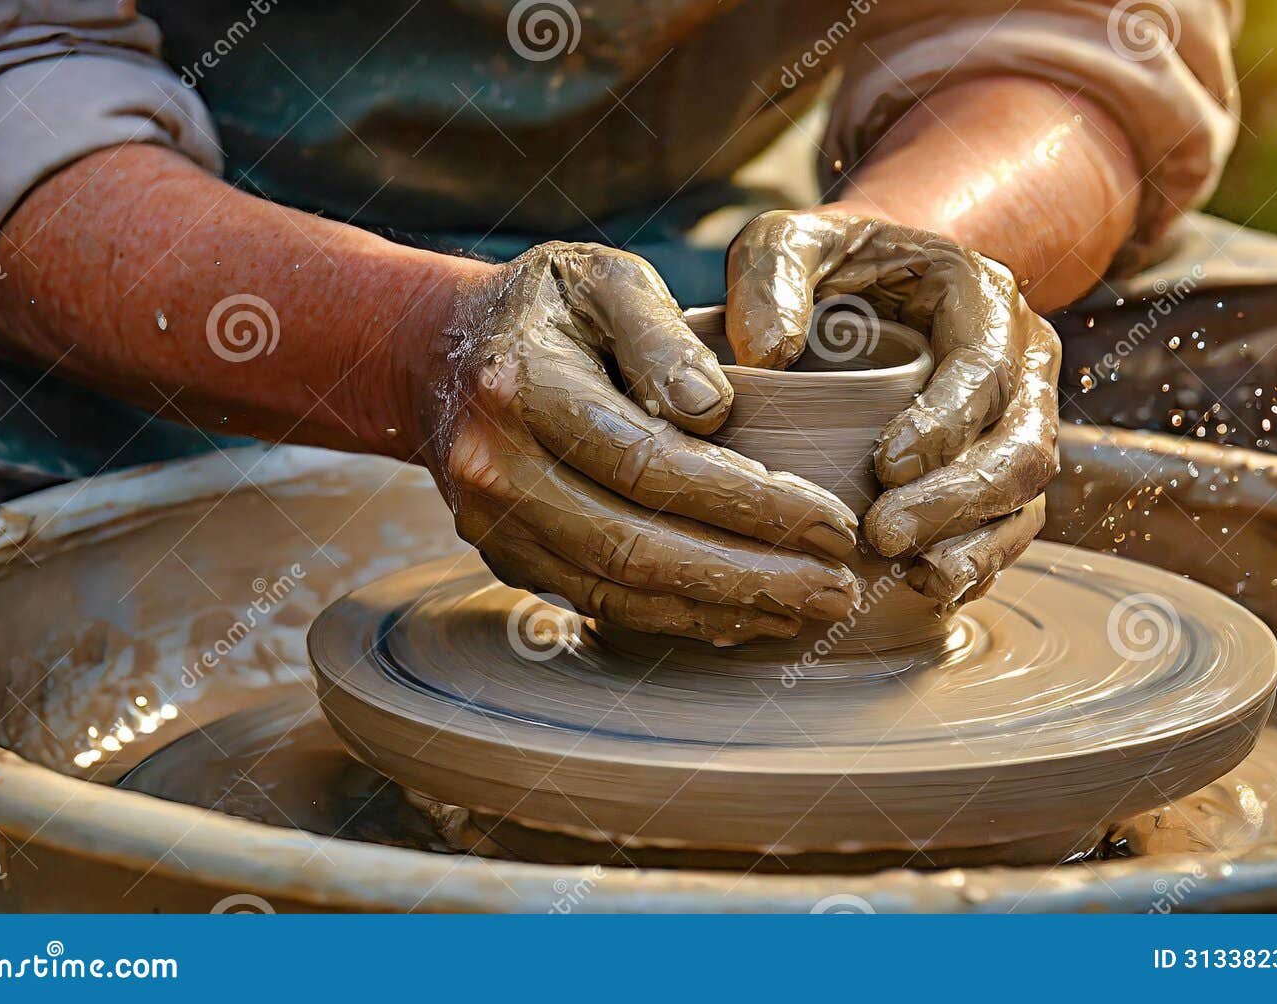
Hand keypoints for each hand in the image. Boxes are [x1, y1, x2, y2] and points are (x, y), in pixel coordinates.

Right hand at [414, 242, 862, 644]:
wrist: (440, 355)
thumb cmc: (549, 309)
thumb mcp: (606, 279)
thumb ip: (662, 336)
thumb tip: (717, 412)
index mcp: (525, 386)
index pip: (651, 463)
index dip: (749, 503)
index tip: (832, 521)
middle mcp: (498, 468)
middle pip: (636, 546)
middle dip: (750, 575)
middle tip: (837, 587)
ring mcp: (495, 526)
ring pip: (620, 591)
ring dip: (722, 610)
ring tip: (808, 609)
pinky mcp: (508, 560)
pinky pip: (603, 603)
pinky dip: (680, 618)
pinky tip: (747, 616)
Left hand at [725, 209, 1059, 605]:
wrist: (869, 286)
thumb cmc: (828, 265)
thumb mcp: (789, 242)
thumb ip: (769, 275)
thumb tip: (767, 353)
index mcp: (982, 297)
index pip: (985, 366)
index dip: (945, 422)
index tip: (886, 466)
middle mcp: (1022, 361)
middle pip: (1022, 443)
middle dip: (960, 498)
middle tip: (887, 538)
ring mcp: (1020, 419)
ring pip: (1026, 495)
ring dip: (977, 544)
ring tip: (919, 581)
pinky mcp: (1002, 469)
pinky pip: (1010, 525)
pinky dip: (978, 562)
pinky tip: (930, 592)